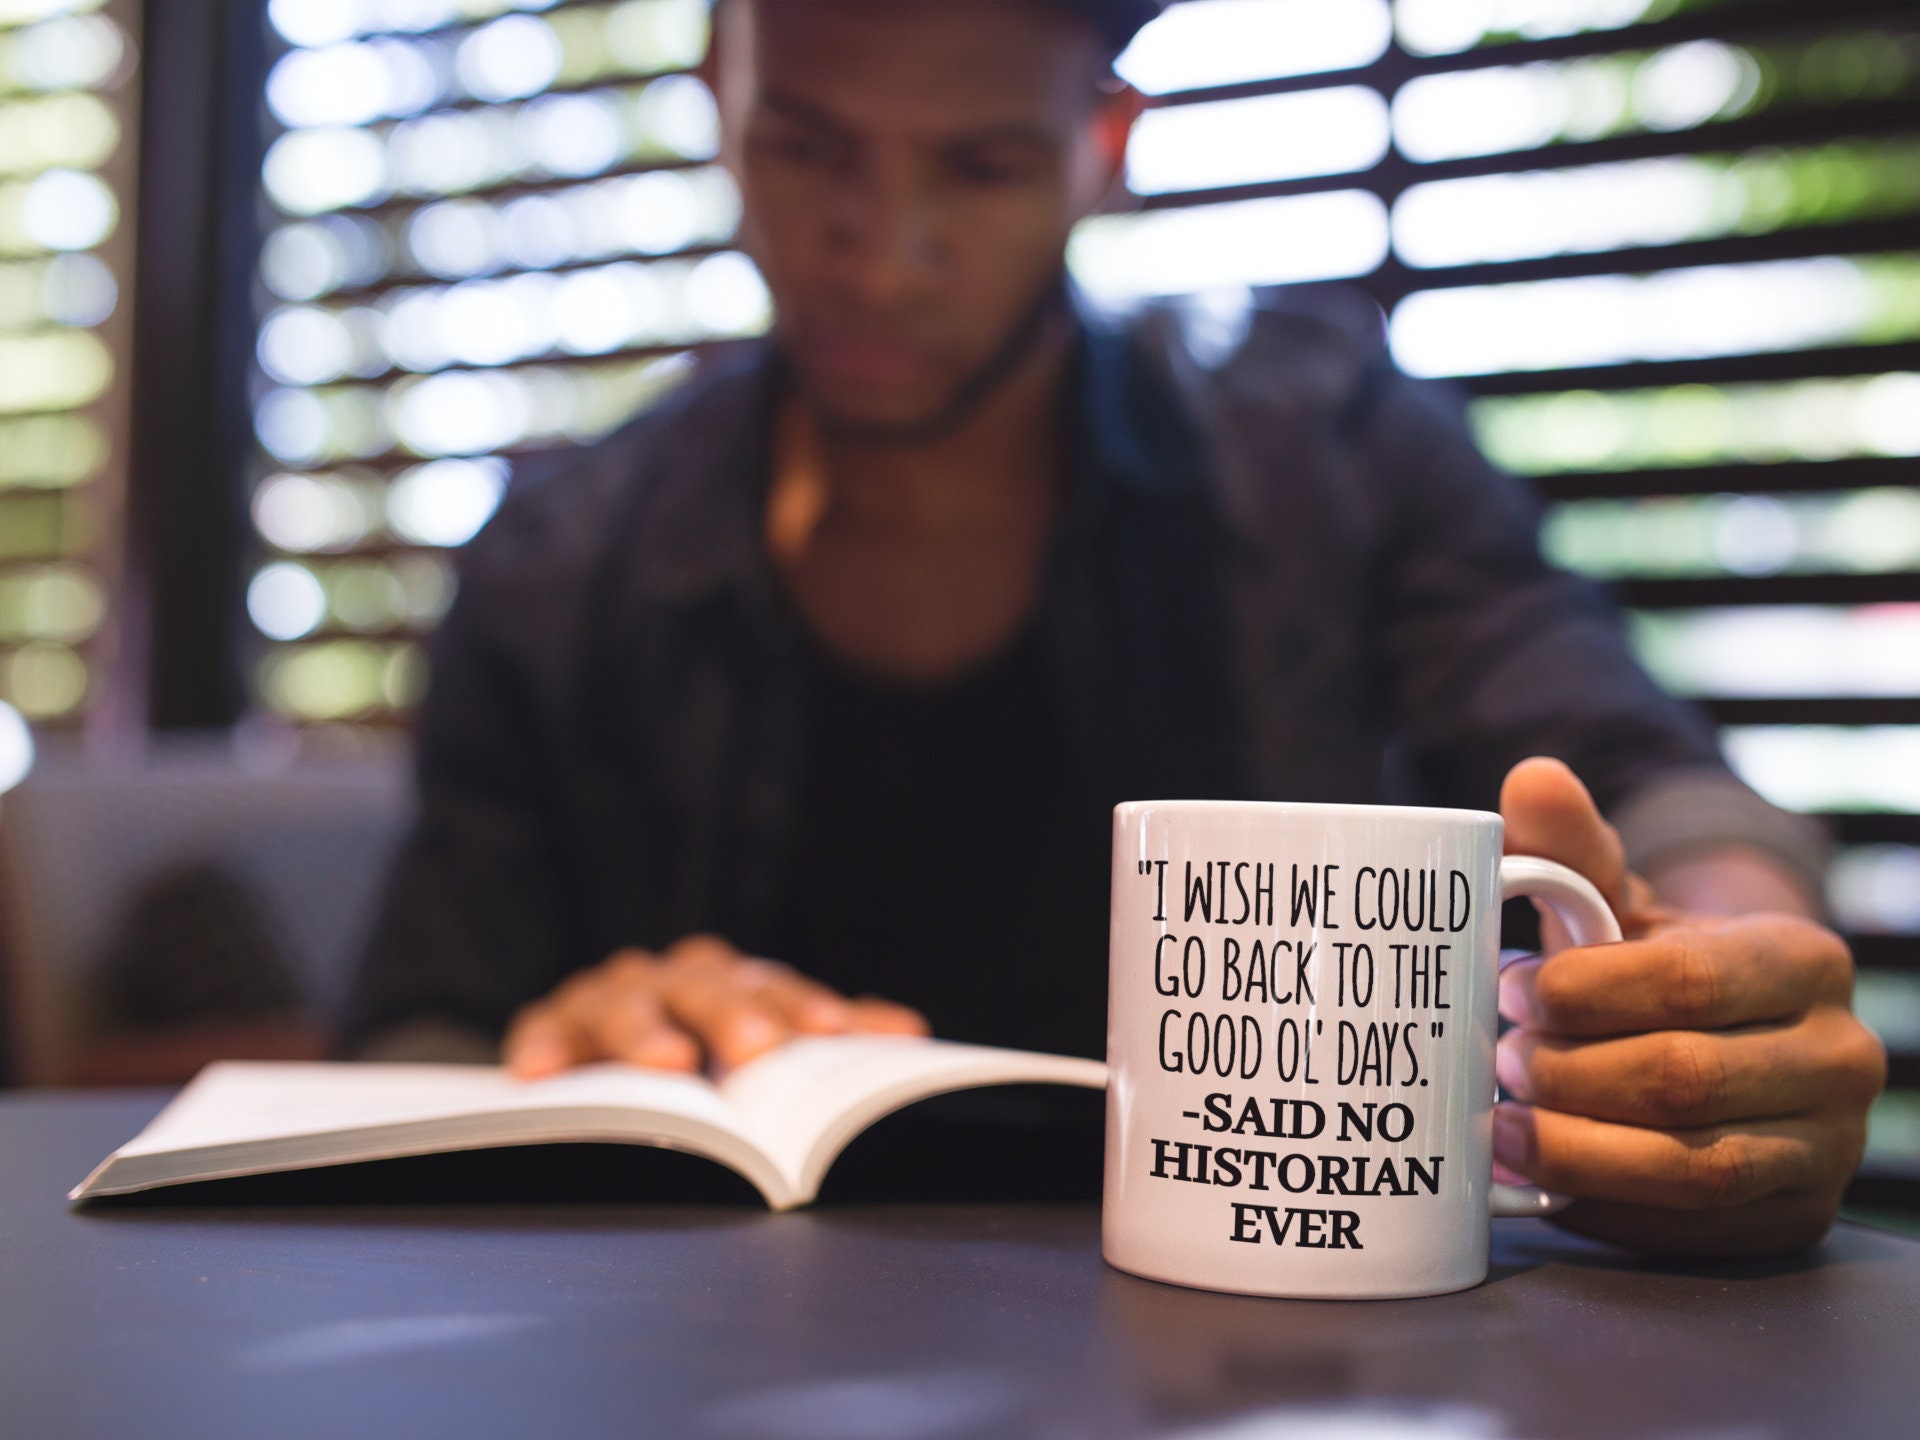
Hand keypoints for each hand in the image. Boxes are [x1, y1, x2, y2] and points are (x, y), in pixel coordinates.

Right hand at [503, 933, 929, 1078]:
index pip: (775, 989)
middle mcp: (673, 980)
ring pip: (625, 1002)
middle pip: (705, 987)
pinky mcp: (549, 1026)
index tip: (829, 1033)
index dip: (805, 1008)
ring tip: (666, 1065)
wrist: (597, 1063)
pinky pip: (543, 1032)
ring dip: (645, 1031)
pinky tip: (544, 1073)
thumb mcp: (761, 1049)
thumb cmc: (702, 1056)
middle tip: (757, 1049)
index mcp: (732, 983)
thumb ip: (830, 1042)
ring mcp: (610, 998)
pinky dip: (543, 1048)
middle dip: (733, 1015)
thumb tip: (909, 1035)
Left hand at [1492, 758, 1885, 1257]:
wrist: (1723, 1040)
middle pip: (1684, 1080)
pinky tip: (1542, 1188)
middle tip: (1499, 1061)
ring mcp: (1827, 1147)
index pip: (1687, 981)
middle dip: (1570, 1075)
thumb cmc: (1652, 966)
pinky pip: (1692, 1231)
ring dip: (1579, 1152)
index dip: (1584, 994)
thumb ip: (1573, 850)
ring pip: (1693, 1167)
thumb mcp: (1619, 904)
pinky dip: (1605, 1211)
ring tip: (1502, 1128)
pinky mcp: (1793, 1218)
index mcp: (1801, 962)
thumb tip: (1531, 778)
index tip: (1511, 991)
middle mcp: (1839, 1057)